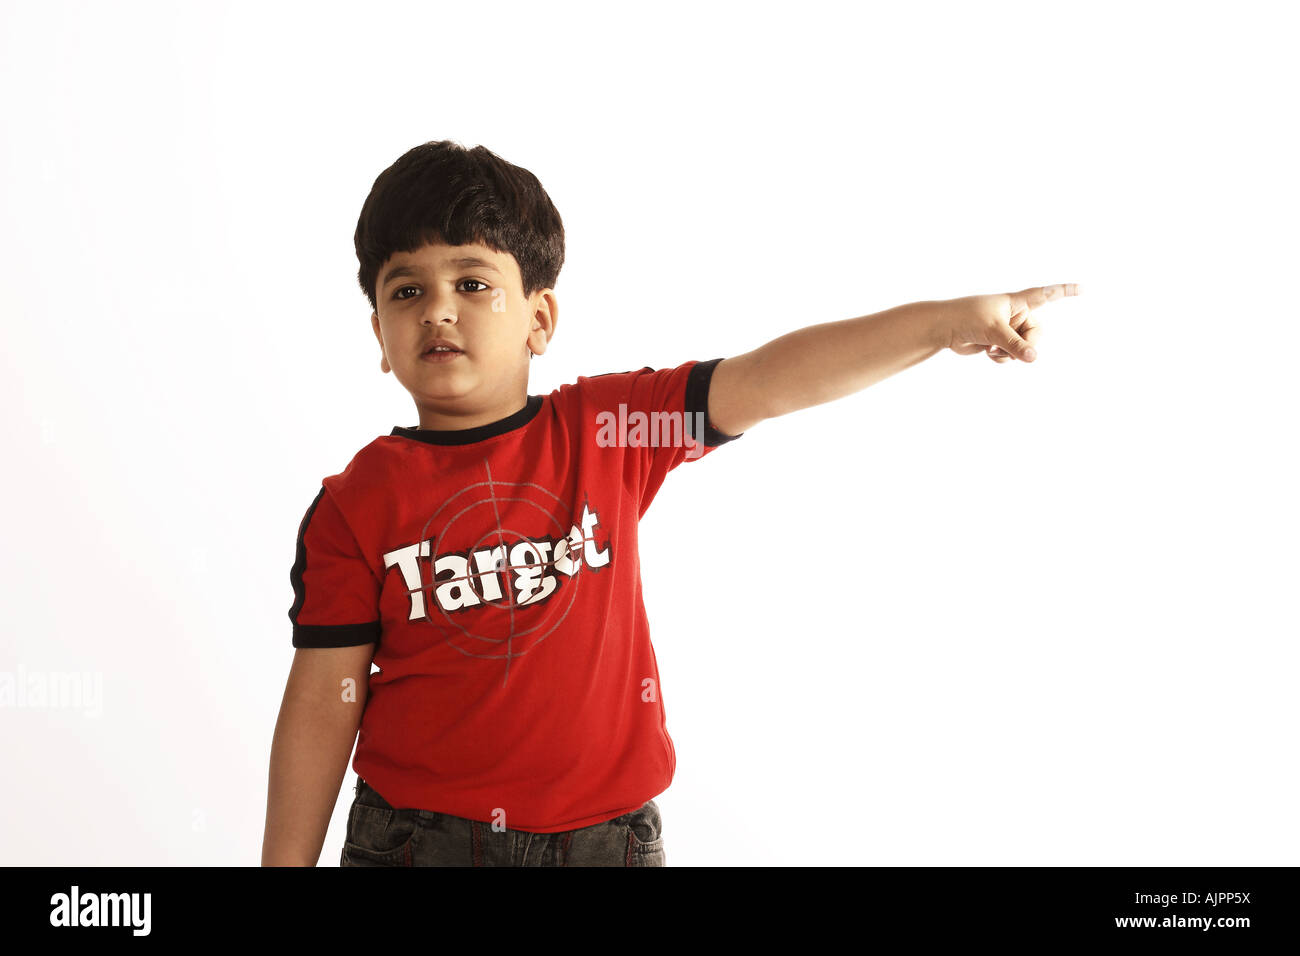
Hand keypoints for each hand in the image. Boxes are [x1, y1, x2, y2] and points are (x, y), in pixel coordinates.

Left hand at [944, 284, 1079, 362]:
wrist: (943, 329)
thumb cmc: (966, 318)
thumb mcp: (993, 330)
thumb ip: (1015, 344)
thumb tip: (1034, 358)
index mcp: (1016, 302)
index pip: (1045, 295)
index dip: (1064, 291)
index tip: (1082, 288)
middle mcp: (1015, 314)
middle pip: (1036, 333)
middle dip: (1025, 343)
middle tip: (1004, 343)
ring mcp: (1007, 329)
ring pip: (1024, 348)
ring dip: (1010, 353)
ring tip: (991, 347)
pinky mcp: (998, 342)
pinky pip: (1012, 355)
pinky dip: (1003, 357)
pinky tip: (988, 352)